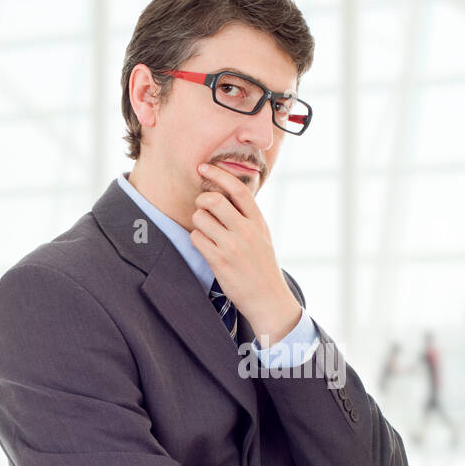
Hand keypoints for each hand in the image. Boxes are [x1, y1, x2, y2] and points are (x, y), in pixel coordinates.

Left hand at [191, 162, 301, 343]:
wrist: (268, 298)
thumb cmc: (262, 265)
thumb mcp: (262, 235)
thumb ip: (247, 216)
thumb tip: (226, 193)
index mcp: (258, 221)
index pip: (238, 189)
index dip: (218, 173)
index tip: (204, 167)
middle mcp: (246, 231)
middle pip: (213, 199)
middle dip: (202, 199)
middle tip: (202, 206)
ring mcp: (232, 246)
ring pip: (200, 218)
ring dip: (198, 221)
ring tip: (207, 230)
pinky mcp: (219, 262)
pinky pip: (196, 238)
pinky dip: (196, 239)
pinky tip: (205, 245)